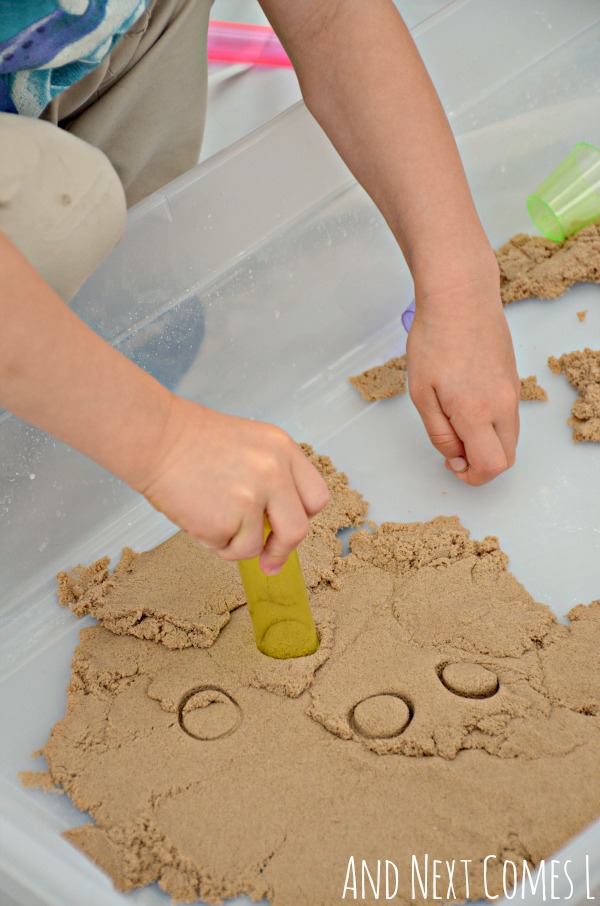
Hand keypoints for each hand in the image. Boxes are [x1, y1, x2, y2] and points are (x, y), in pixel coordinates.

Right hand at [136, 397, 329, 573]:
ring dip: (235, 543)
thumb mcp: (250, 444)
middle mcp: (274, 473)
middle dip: (282, 550)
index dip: (302, 516)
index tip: (287, 528)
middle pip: (298, 530)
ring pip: (257, 545)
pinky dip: (212, 542)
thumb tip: (275, 523)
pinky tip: (197, 515)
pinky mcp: (226, 522)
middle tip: (269, 560)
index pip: (316, 496)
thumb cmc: (192, 441)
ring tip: (210, 516)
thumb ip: (272, 476)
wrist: (156, 437)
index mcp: (283, 450)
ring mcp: (252, 499)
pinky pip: (227, 549)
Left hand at [406, 271, 519, 485]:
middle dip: (481, 464)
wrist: (460, 297)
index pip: (491, 466)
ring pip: (510, 437)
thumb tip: (455, 455)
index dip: (472, 476)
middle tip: (454, 451)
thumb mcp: (421, 393)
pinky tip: (467, 405)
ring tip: (456, 423)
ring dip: (487, 443)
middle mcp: (503, 405)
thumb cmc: (435, 339)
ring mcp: (512, 391)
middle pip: (506, 457)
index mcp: (477, 413)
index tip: (452, 464)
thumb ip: (439, 432)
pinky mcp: (513, 378)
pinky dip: (492, 424)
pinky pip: (509, 415)